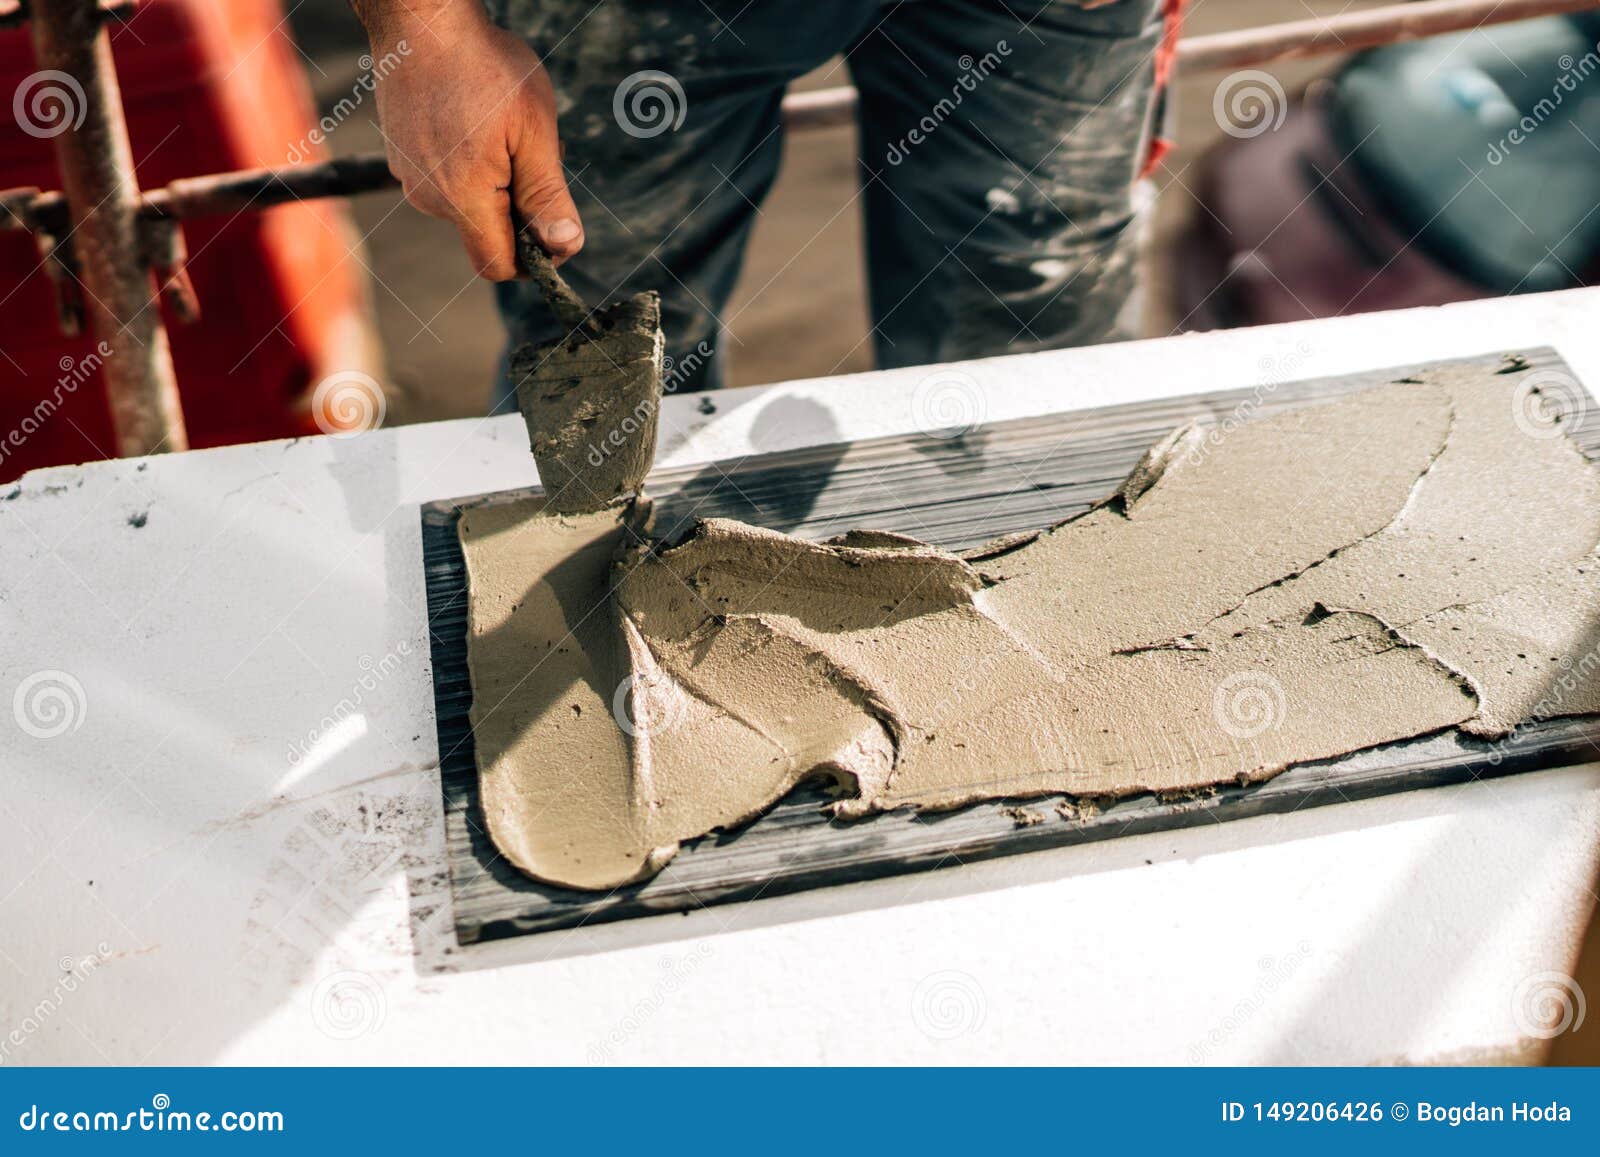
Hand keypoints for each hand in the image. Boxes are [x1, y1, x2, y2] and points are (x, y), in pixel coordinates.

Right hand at [360, 2, 583, 278]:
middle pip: (487, 232)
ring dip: (499, 180)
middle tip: (535, 150)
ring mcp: (410, 176)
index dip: (533, 261)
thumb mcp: (534, 131)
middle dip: (520, 206)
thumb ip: (547, 195)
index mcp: (463, 199)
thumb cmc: (483, 66)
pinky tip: (478, 118)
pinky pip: (447, 178)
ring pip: (469, 203)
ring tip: (504, 125)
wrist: (422, 18)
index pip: (497, 266)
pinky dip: (472, 162)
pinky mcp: (402, 156)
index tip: (555, 228)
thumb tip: (565, 247)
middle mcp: (429, 198)